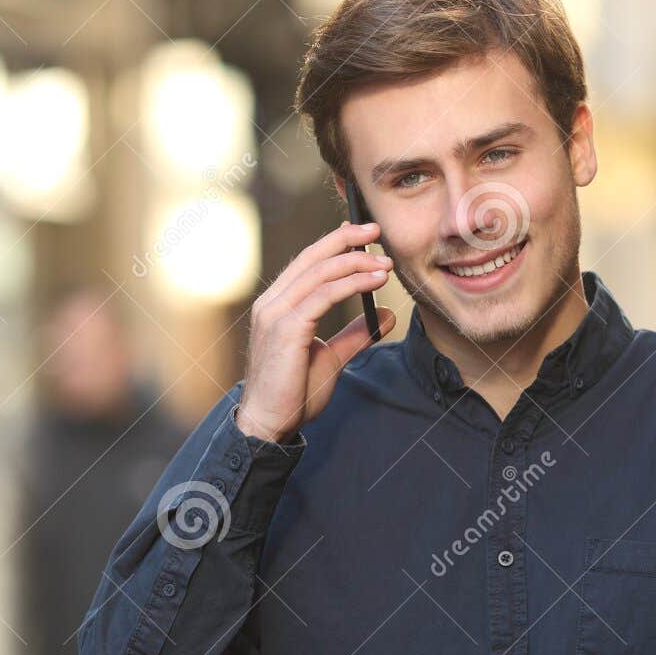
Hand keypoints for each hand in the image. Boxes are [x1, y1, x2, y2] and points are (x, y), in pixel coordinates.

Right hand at [236, 221, 395, 443]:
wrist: (270, 423)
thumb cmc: (293, 392)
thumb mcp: (330, 357)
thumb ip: (354, 335)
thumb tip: (384, 315)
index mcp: (276, 305)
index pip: (306, 262)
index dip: (334, 243)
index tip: (363, 235)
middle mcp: (271, 303)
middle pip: (312, 257)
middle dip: (346, 240)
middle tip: (377, 231)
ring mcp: (275, 314)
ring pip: (320, 273)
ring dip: (357, 263)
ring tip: (385, 263)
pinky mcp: (286, 329)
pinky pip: (324, 296)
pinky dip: (353, 284)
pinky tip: (376, 282)